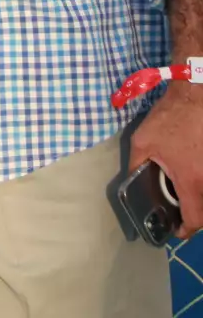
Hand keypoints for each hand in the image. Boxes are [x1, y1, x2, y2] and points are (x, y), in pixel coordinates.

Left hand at [130, 81, 202, 236]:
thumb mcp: (143, 141)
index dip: (185, 230)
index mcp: (192, 182)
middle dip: (193, 216)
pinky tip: (192, 174)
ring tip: (184, 193)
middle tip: (178, 210)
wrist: (195, 96)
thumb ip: (136, 165)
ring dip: (200, 199)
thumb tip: (131, 181)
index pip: (195, 220)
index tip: (176, 229)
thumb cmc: (170, 119)